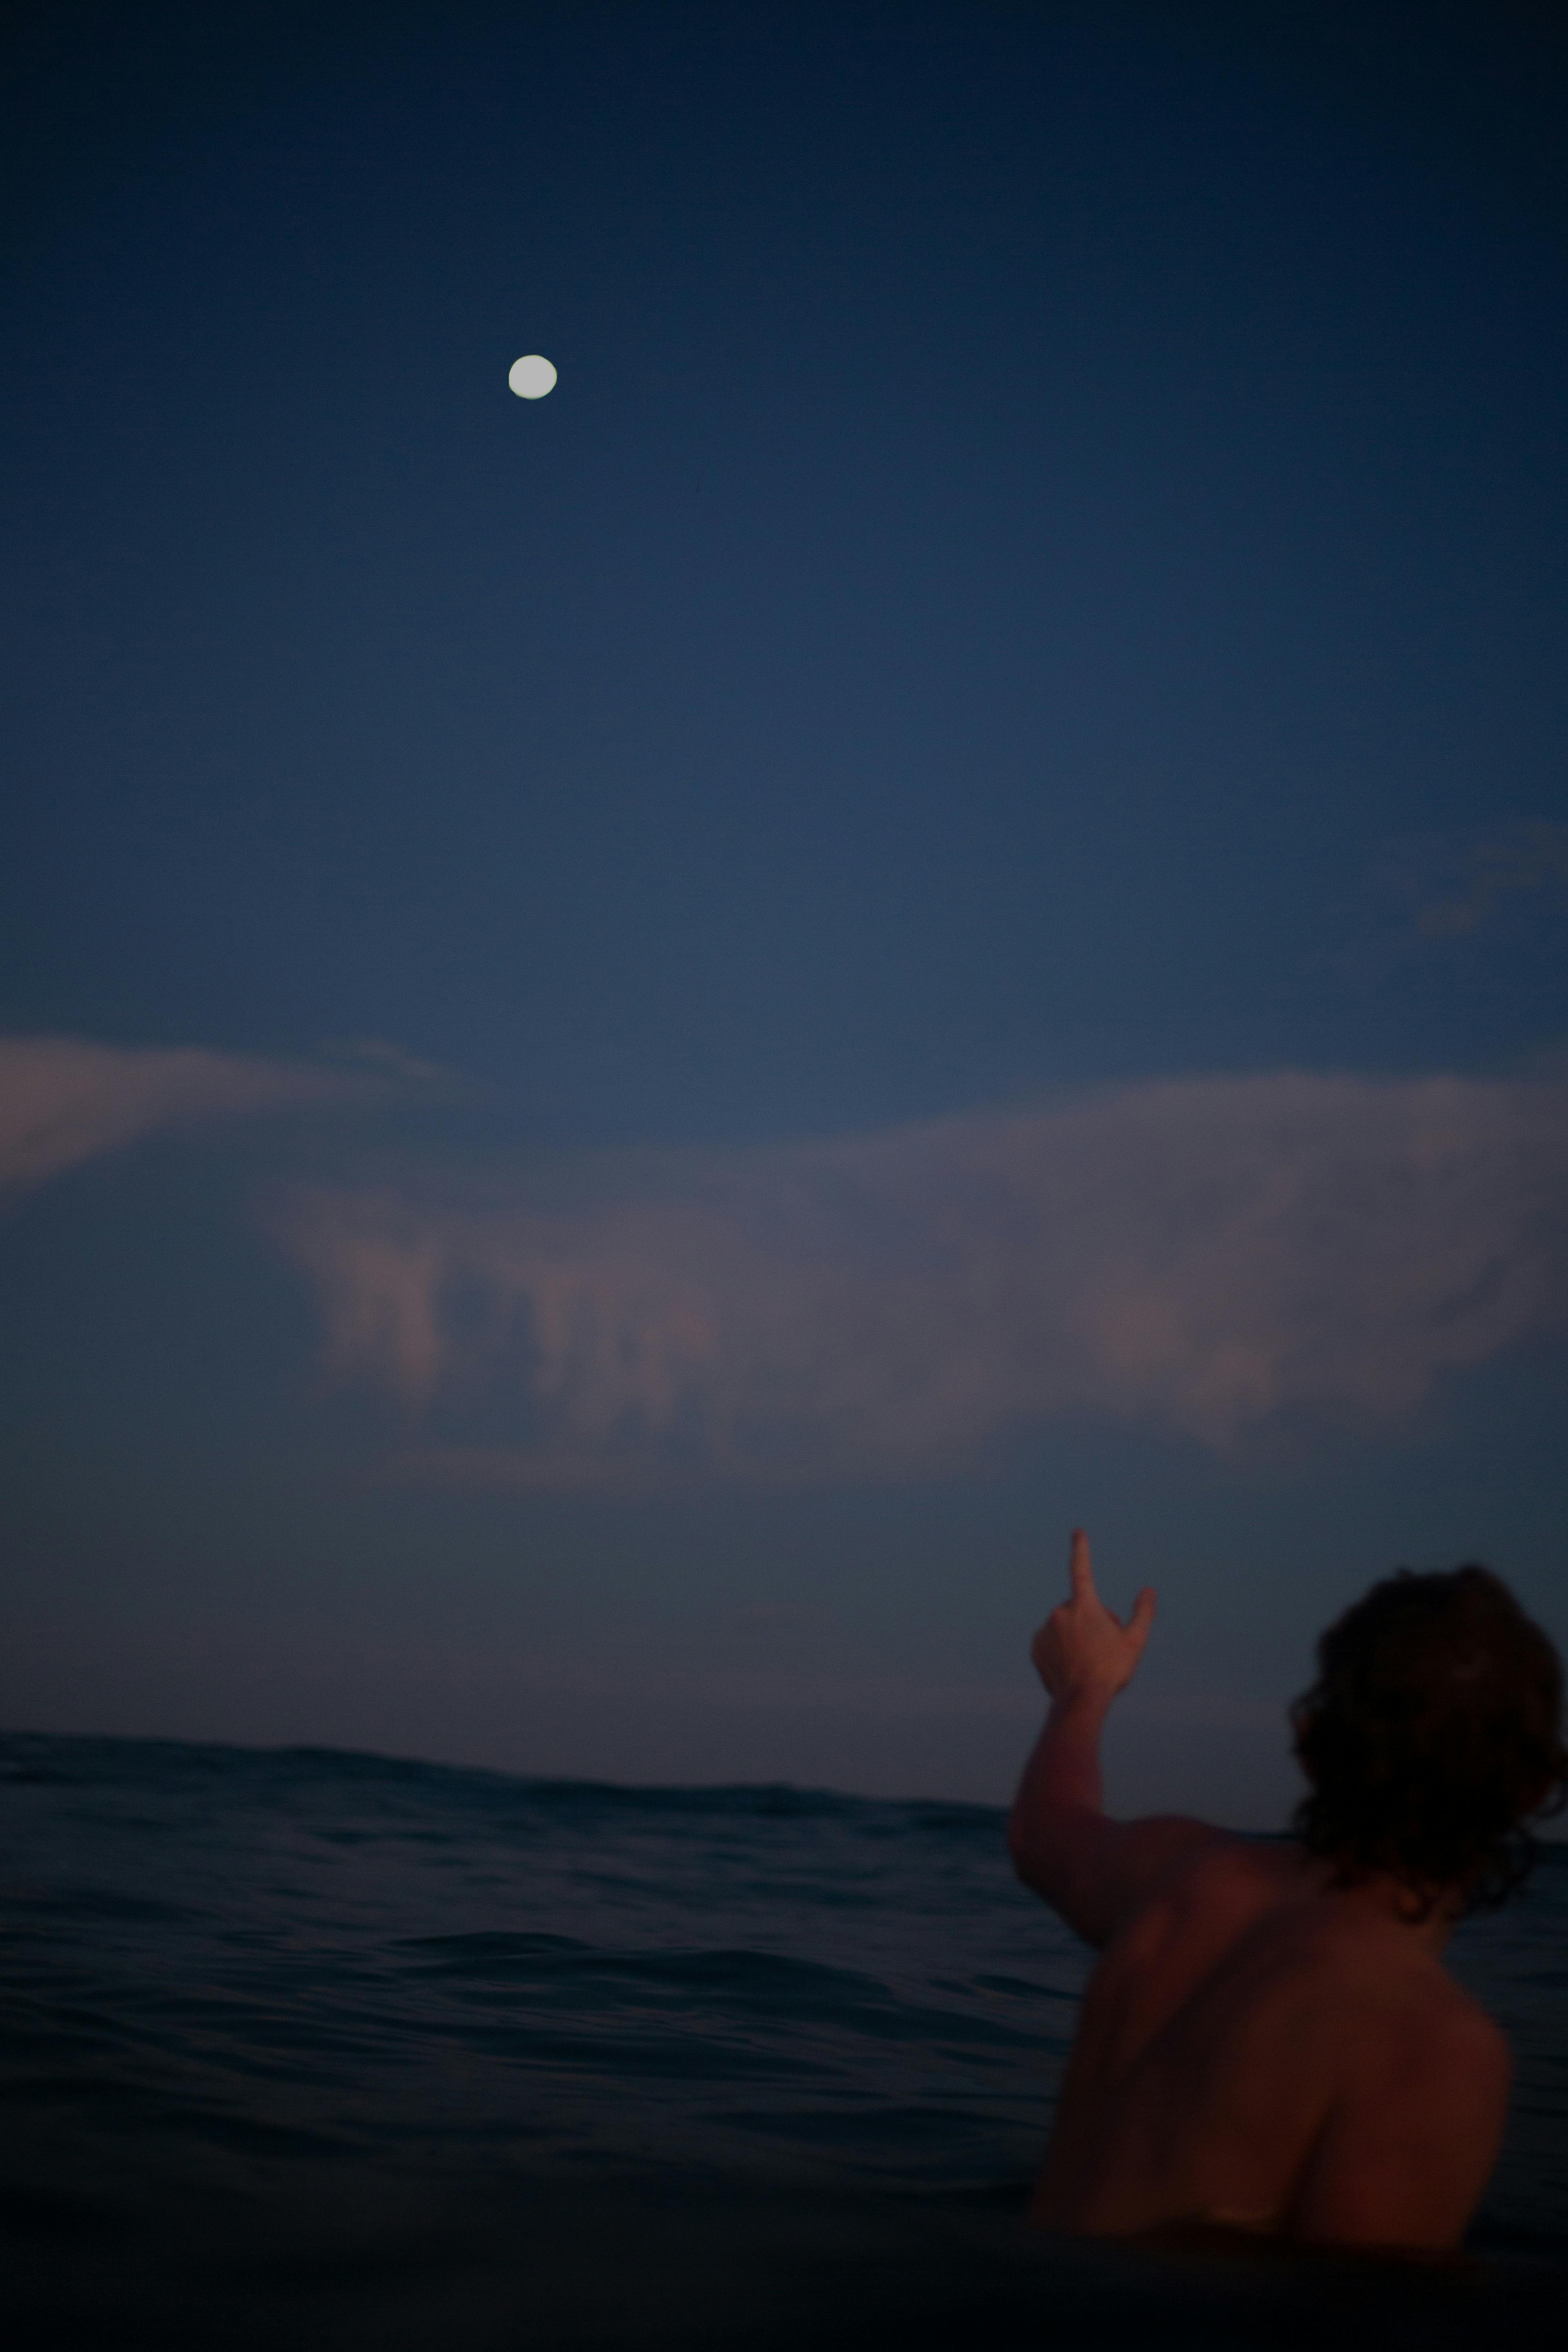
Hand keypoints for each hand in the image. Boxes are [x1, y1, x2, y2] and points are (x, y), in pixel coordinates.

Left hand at [1030, 1530, 1155, 1702]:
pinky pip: (1051, 1641)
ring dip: (1075, 1636)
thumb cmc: (1110, 1670)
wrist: (1080, 1700)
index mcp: (1084, 1606)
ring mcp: (1045, 1630)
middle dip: (1092, 1621)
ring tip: (1087, 1661)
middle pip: (1080, 1609)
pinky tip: (1072, 1666)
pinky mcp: (1035, 1647)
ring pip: (1065, 1626)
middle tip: (1103, 1647)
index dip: (1081, 1550)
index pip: (1082, 1570)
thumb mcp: (1134, 1642)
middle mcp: (1060, 1612)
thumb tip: (1149, 1591)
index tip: (1078, 1533)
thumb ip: (1143, 1613)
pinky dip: (1060, 1649)